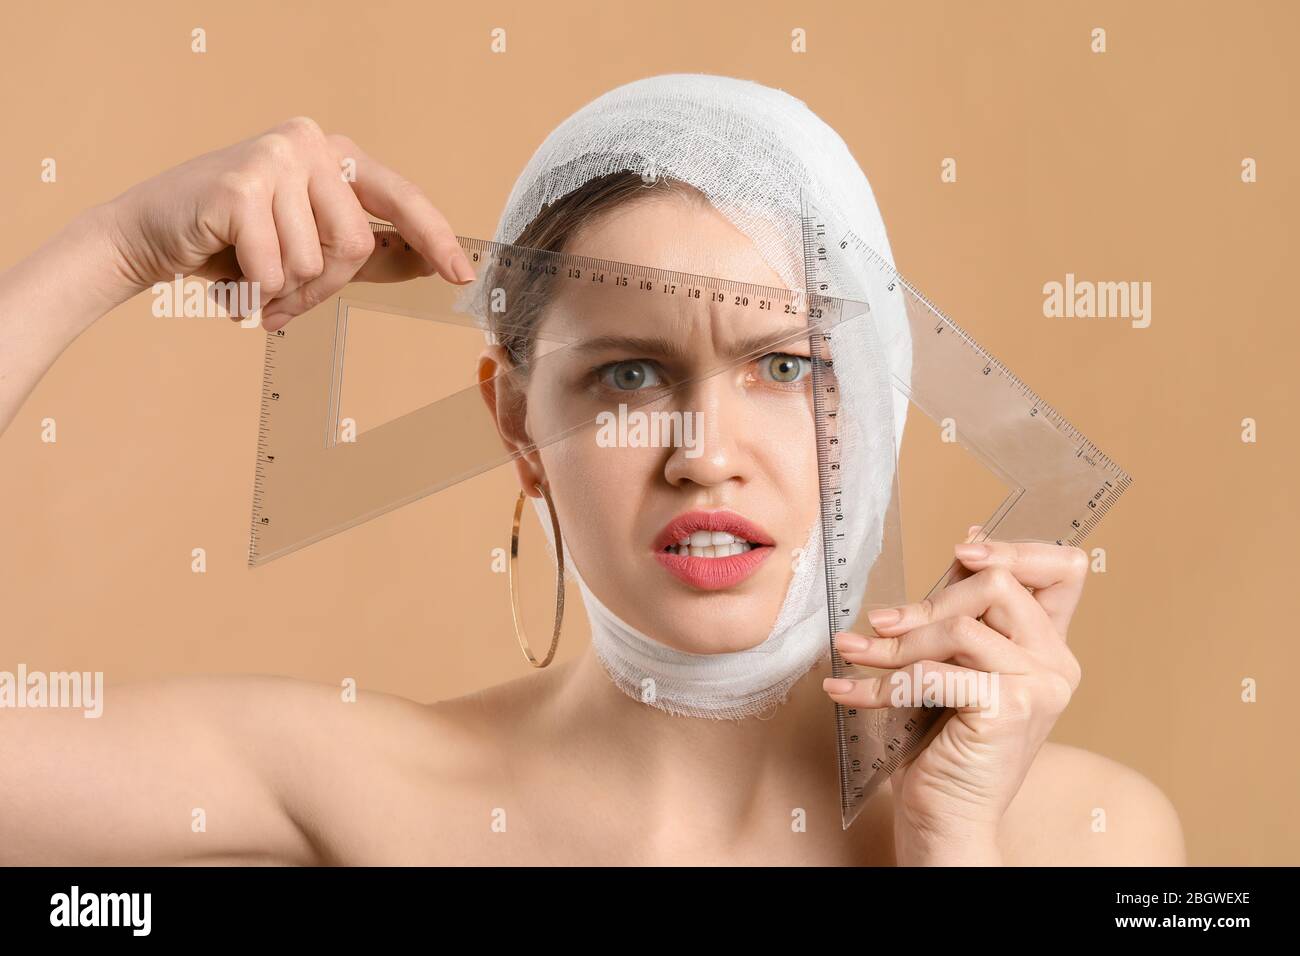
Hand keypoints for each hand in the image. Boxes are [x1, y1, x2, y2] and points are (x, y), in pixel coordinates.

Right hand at [98, 115, 473, 329]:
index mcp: (334, 155)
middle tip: (283, 299)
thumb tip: (427, 259)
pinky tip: (227, 274)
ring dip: (284, 293)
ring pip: (316, 261)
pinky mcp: (241, 183)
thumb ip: (367, 252)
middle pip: (356, 244)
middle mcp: (309, 143)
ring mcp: (275, 157)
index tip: (462, 273)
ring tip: (251, 282)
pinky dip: (253, 290)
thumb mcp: (308, 245)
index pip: (401, 198)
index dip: (434, 238)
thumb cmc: (232, 243)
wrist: (147, 236)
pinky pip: (276, 268)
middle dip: (322, 287)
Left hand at [822, 527, 1087, 864]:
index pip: (1064, 569)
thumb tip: (967, 542)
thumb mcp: (955, 665)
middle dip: (927, 601)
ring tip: (857, 656)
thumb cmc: (944, 746)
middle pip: (997, 584)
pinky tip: (849, 691)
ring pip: (960, 625)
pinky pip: (934, 672)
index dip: (1017, 548)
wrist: (947, 822)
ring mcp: (1039, 686)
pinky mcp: (1009, 708)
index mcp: (1050, 647)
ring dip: (896, 643)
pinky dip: (882, 682)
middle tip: (880, 624)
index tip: (962, 551)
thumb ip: (966, 611)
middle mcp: (1056, 663)